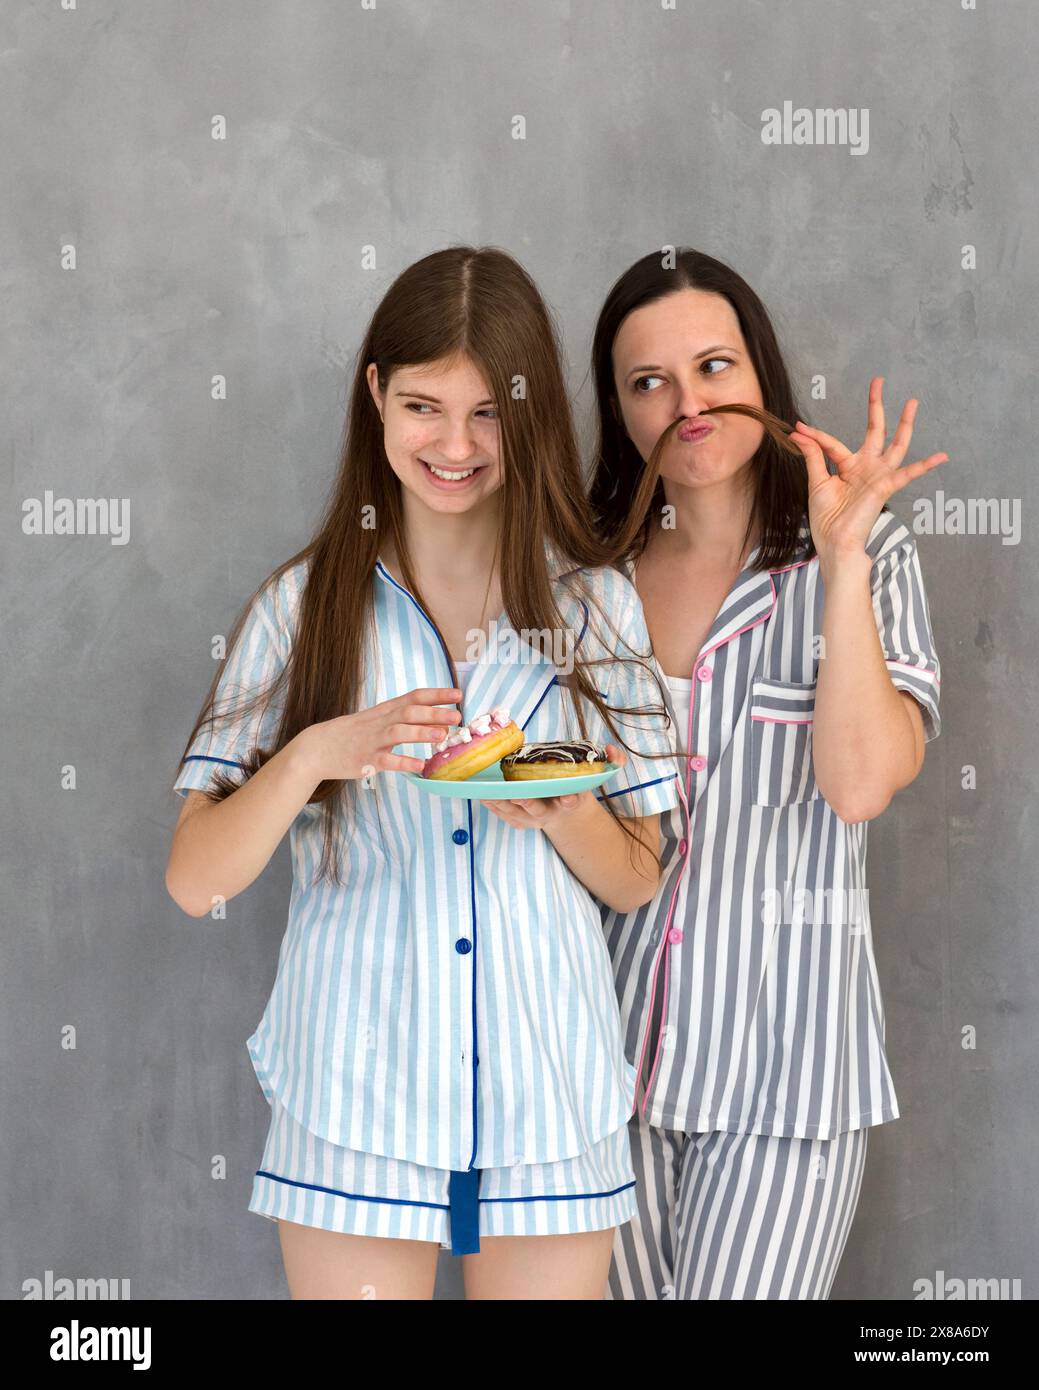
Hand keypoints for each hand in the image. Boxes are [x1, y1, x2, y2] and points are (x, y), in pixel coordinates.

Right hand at [297, 686, 462, 780]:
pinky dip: (404, 762)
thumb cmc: (352, 734)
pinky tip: (420, 766)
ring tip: (443, 736)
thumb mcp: (377, 721)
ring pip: (399, 732)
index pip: (414, 696)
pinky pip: (387, 761)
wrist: (316, 748)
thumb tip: (437, 720)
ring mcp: (373, 741)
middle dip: (434, 713)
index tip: (458, 694)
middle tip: (457, 716)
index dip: (436, 694)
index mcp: (385, 710)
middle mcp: (381, 722)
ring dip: (421, 732)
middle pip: (409, 712)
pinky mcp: (366, 760)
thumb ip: (405, 720)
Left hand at [478, 743, 626, 830]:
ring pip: (517, 815)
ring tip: (488, 793)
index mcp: (572, 801)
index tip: (568, 797)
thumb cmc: (578, 785)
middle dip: (530, 804)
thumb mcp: (599, 774)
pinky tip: (483, 795)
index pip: (573, 801)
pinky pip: (506, 816)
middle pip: (539, 811)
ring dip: (503, 805)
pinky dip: (494, 807)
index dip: (570, 799)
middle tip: (519, 796)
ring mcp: (535, 819)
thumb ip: (613, 761)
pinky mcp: (521, 820)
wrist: (568, 812)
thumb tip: (615, 752)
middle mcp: (553, 813)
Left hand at [789, 377, 948, 562]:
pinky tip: (942, 456)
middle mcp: (866, 467)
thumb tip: (800, 433)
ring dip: (905, 423)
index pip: (833, 443)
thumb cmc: (827, 518)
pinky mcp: (885, 487)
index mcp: (848, 467)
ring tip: (912, 402)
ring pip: (896, 444)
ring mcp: (878, 476)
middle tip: (878, 381)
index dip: (815, 436)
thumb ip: (813, 456)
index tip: (798, 427)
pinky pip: (908, 474)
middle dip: (876, 406)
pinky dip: (925, 466)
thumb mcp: (816, 482)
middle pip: (874, 431)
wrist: (835, 543)